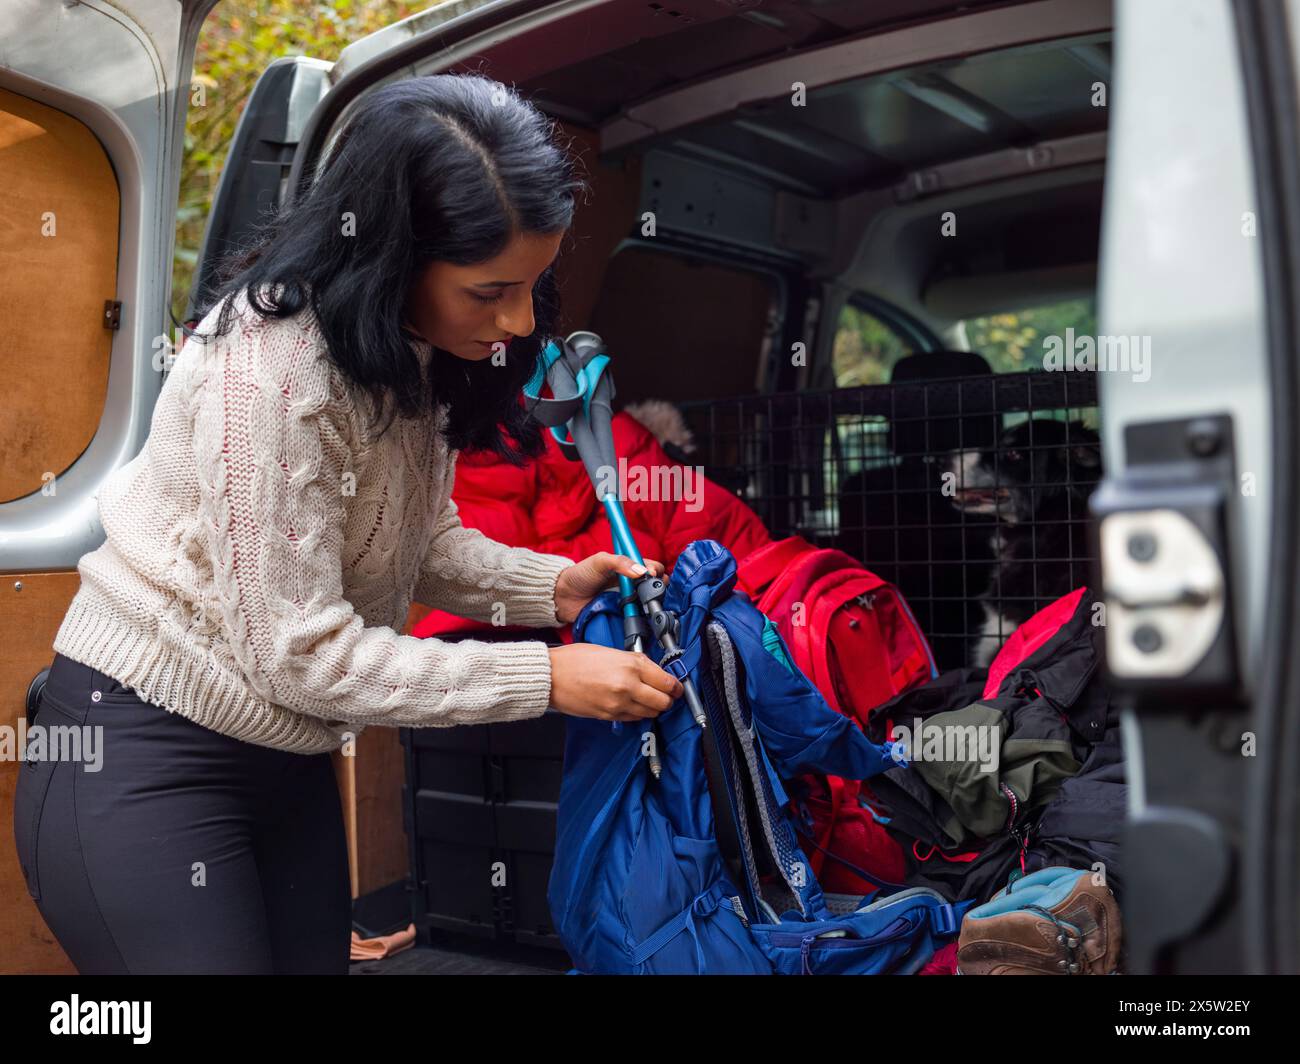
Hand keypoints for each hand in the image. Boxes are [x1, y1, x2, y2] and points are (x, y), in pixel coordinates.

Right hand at [547, 643, 683, 721]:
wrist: (552, 676)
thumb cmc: (576, 659)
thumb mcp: (611, 651)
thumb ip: (635, 662)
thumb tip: (653, 672)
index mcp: (631, 665)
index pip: (668, 682)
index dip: (676, 686)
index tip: (677, 687)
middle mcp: (629, 686)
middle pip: (664, 702)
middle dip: (667, 699)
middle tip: (665, 695)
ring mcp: (619, 704)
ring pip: (651, 713)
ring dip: (653, 707)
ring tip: (647, 699)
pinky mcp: (610, 716)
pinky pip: (634, 719)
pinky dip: (638, 713)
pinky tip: (631, 704)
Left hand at [553, 551, 665, 625]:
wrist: (562, 597)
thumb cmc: (580, 575)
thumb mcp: (599, 562)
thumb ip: (620, 562)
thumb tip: (641, 571)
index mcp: (629, 567)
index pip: (652, 567)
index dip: (656, 571)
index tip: (652, 576)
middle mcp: (631, 584)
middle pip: (654, 587)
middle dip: (658, 590)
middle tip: (653, 593)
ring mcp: (627, 601)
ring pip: (647, 604)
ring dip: (651, 605)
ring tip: (649, 606)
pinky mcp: (621, 616)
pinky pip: (635, 618)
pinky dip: (640, 619)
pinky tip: (641, 618)